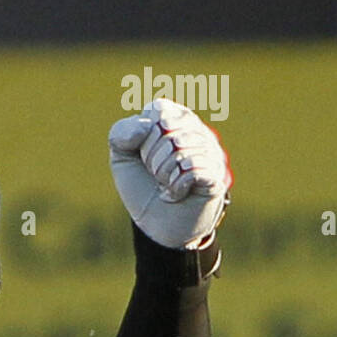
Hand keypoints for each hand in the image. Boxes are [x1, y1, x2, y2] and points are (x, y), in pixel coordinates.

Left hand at [108, 99, 231, 249]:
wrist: (156, 225)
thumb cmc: (143, 187)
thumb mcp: (122, 158)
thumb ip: (121, 134)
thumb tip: (146, 126)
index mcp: (174, 118)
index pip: (157, 110)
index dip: (144, 137)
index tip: (144, 157)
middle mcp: (196, 129)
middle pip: (167, 128)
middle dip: (152, 158)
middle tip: (156, 175)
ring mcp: (210, 151)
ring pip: (180, 149)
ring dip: (164, 174)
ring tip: (166, 184)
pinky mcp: (216, 175)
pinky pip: (193, 168)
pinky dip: (176, 186)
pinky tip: (177, 193)